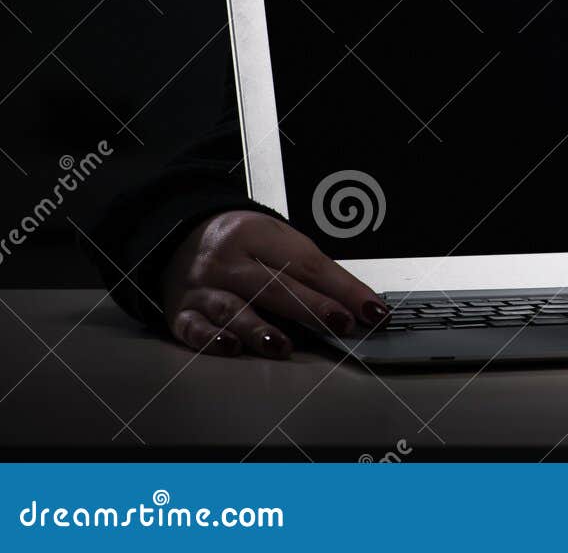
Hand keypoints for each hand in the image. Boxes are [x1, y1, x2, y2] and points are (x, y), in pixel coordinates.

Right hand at [160, 208, 386, 358]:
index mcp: (258, 235)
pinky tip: (231, 348)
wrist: (181, 235)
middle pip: (274, 286)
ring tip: (285, 345)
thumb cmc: (243, 243)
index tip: (372, 310)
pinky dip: (211, 339)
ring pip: (232, 308)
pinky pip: (194, 328)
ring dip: (259, 328)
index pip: (308, 264)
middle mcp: (229, 260)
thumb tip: (354, 306)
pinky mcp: (180, 312)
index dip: (343, 289)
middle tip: (342, 325)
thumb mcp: (278, 241)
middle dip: (311, 307)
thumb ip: (311, 272)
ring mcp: (202, 287)